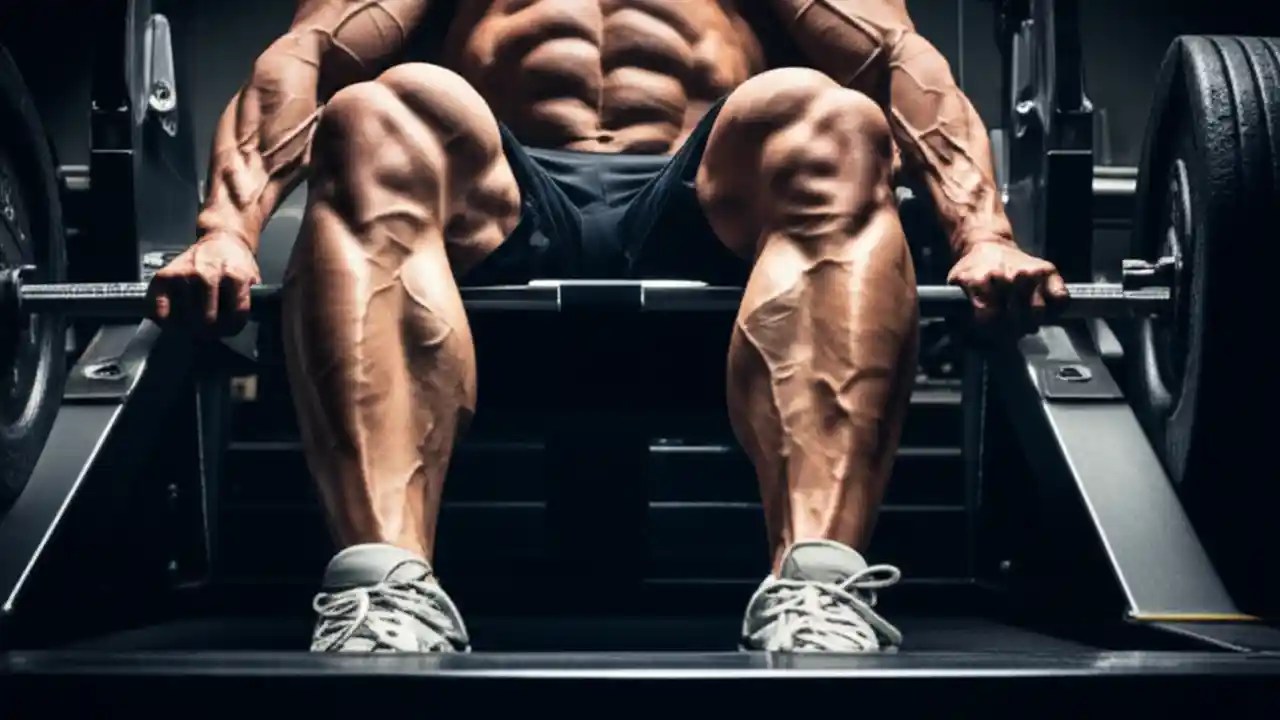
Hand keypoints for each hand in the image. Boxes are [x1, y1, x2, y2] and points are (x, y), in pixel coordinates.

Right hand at [147, 232, 260, 335]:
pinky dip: (165, 321)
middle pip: (208, 321)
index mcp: (234, 277)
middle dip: (211, 331)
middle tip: (209, 331)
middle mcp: (208, 275)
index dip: (233, 329)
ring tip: (195, 325)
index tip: (228, 331)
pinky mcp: (165, 276)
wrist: (221, 240)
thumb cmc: (236, 263)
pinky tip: (173, 322)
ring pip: (186, 319)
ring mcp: (185, 275)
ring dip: (190, 328)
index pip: (236, 315)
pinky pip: (161, 310)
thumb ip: (248, 300)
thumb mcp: (252, 279)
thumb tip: (237, 325)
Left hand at [946, 241, 1067, 334]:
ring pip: (1037, 313)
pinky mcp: (1047, 270)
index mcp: (979, 281)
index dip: (991, 332)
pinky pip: (1060, 299)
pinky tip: (1043, 309)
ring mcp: (1029, 273)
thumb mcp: (956, 286)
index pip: (990, 319)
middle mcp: (1006, 276)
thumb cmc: (974, 271)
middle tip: (1009, 331)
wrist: (988, 244)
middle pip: (1015, 320)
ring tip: (1023, 321)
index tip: (992, 335)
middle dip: (1012, 331)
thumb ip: (956, 309)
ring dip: (1031, 322)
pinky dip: (1055, 309)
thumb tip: (964, 336)